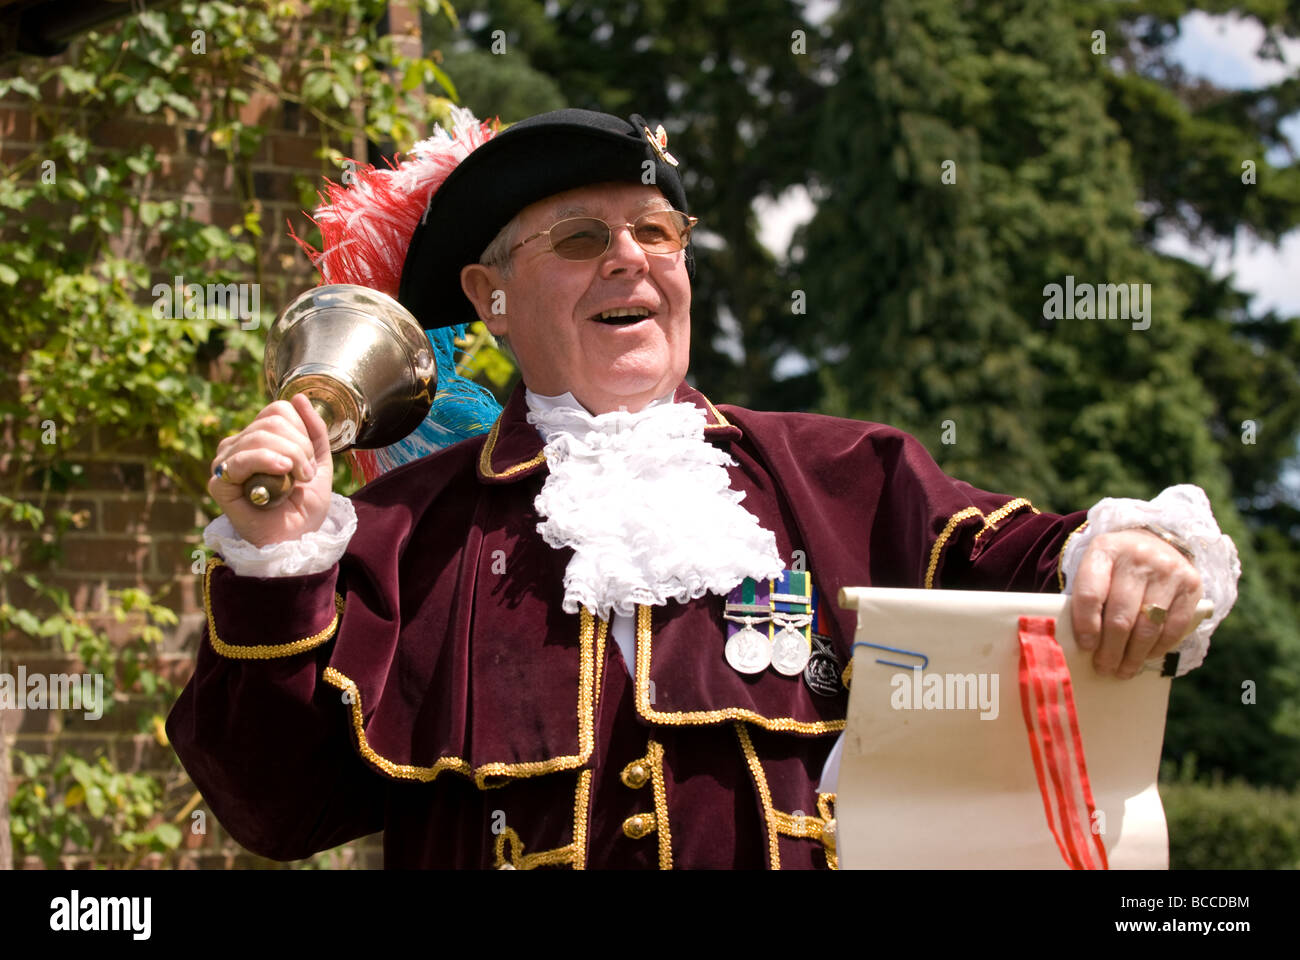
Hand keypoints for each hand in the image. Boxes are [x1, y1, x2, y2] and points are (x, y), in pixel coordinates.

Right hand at [208, 393, 333, 546]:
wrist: (296, 540)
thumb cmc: (305, 506)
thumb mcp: (319, 461)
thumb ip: (314, 429)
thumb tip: (300, 397)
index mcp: (259, 438)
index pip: (278, 410)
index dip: (301, 431)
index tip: (308, 461)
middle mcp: (238, 446)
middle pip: (273, 420)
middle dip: (299, 447)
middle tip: (304, 475)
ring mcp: (227, 462)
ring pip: (261, 435)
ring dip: (291, 458)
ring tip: (297, 481)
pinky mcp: (220, 483)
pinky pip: (242, 458)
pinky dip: (267, 461)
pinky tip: (282, 471)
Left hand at [1070, 529, 1202, 678]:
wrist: (1154, 540)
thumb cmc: (1115, 566)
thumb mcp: (1095, 569)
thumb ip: (1087, 598)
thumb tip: (1083, 645)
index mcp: (1104, 550)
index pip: (1091, 594)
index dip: (1086, 625)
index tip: (1085, 647)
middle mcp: (1137, 556)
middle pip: (1121, 615)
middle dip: (1111, 649)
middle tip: (1104, 668)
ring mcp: (1167, 570)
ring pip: (1148, 626)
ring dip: (1134, 655)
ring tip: (1124, 670)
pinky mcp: (1191, 584)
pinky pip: (1174, 626)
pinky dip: (1159, 647)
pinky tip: (1146, 655)